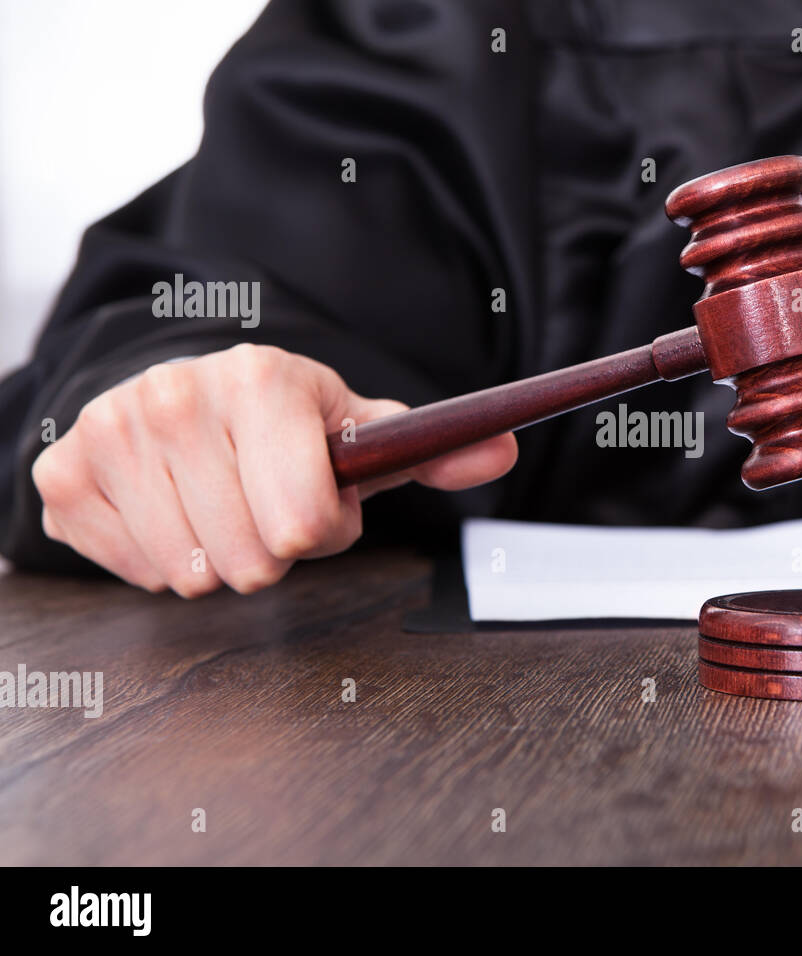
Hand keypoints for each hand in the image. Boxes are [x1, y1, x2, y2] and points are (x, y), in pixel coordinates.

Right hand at [32, 343, 516, 595]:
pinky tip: (172, 513)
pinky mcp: (65, 474)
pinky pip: (134, 572)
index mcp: (263, 379)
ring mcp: (112, 433)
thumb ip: (433, 450)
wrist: (179, 394)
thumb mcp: (359, 432)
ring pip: (192, 575)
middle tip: (263, 503)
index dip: (322, 530)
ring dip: (220, 558)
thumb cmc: (284, 427)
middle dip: (273, 549)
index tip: (314, 501)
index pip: (303, 524)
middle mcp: (177, 396)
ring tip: (222, 504)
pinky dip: (163, 562)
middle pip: (252, 561)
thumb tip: (504, 451)